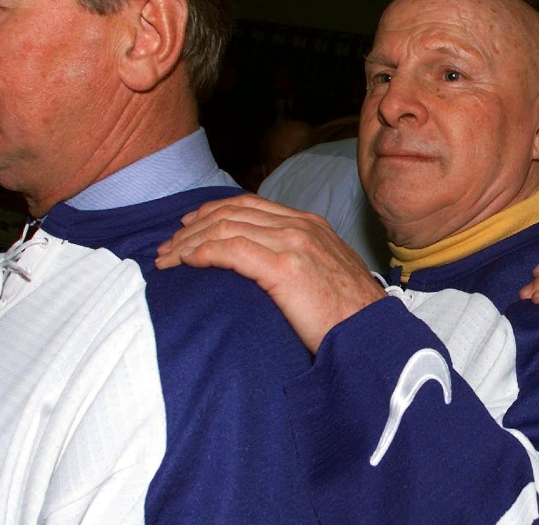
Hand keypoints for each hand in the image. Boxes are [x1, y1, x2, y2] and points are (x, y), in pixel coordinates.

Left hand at [156, 193, 384, 352]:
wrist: (371, 333)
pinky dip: (203, 253)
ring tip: (168, 260)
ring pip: (226, 228)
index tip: (188, 228)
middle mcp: (299, 226)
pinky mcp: (285, 267)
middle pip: (231, 213)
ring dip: (189, 242)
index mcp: (309, 224)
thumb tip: (264, 269)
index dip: (212, 212)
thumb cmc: (348, 314)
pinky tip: (187, 263)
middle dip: (192, 228)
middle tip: (167, 248)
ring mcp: (293, 243)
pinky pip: (232, 250)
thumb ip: (298, 260)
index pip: (249, 205)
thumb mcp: (325, 273)